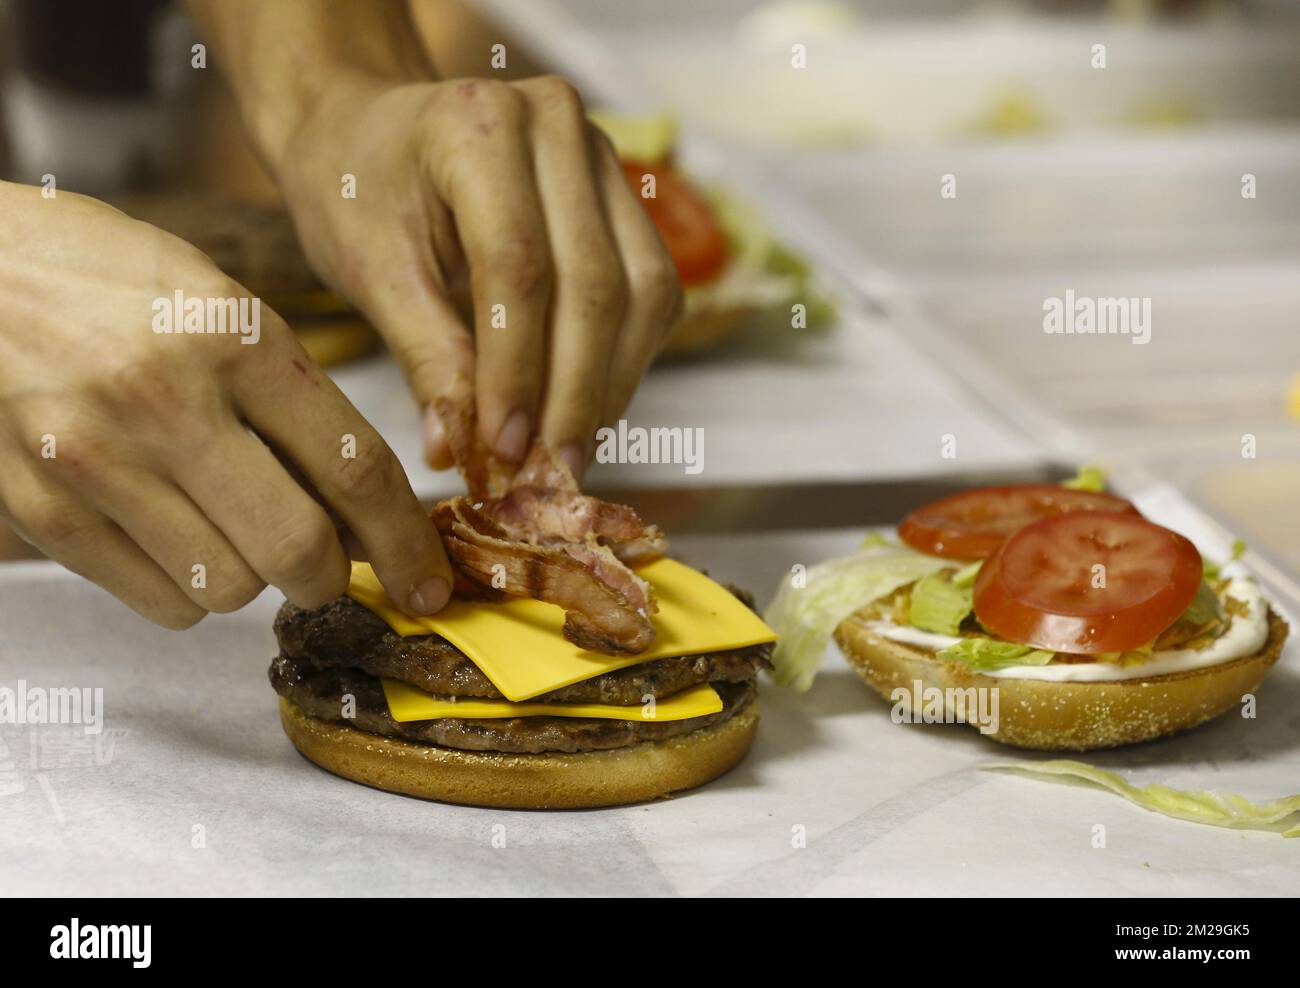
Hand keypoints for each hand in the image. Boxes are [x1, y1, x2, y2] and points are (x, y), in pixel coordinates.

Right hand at [0, 183, 452, 627]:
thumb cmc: (103, 277)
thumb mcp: (218, 303)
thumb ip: (293, 401)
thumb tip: (364, 511)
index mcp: (231, 337)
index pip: (354, 468)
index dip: (405, 541)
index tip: (428, 580)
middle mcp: (164, 402)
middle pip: (298, 549)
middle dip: (333, 576)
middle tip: (330, 565)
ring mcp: (93, 460)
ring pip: (228, 588)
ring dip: (253, 577)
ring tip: (231, 526)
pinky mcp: (39, 508)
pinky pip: (157, 599)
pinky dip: (187, 589)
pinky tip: (175, 536)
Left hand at [273, 73, 682, 476]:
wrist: (367, 130)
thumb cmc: (355, 191)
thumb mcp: (369, 270)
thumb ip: (425, 356)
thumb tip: (457, 453)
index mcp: (477, 124)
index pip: (519, 266)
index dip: (518, 369)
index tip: (504, 450)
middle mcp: (556, 124)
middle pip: (595, 281)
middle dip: (573, 392)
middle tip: (547, 473)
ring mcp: (600, 154)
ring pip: (643, 289)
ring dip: (611, 385)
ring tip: (567, 454)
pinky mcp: (623, 195)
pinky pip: (652, 289)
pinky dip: (624, 360)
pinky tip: (585, 409)